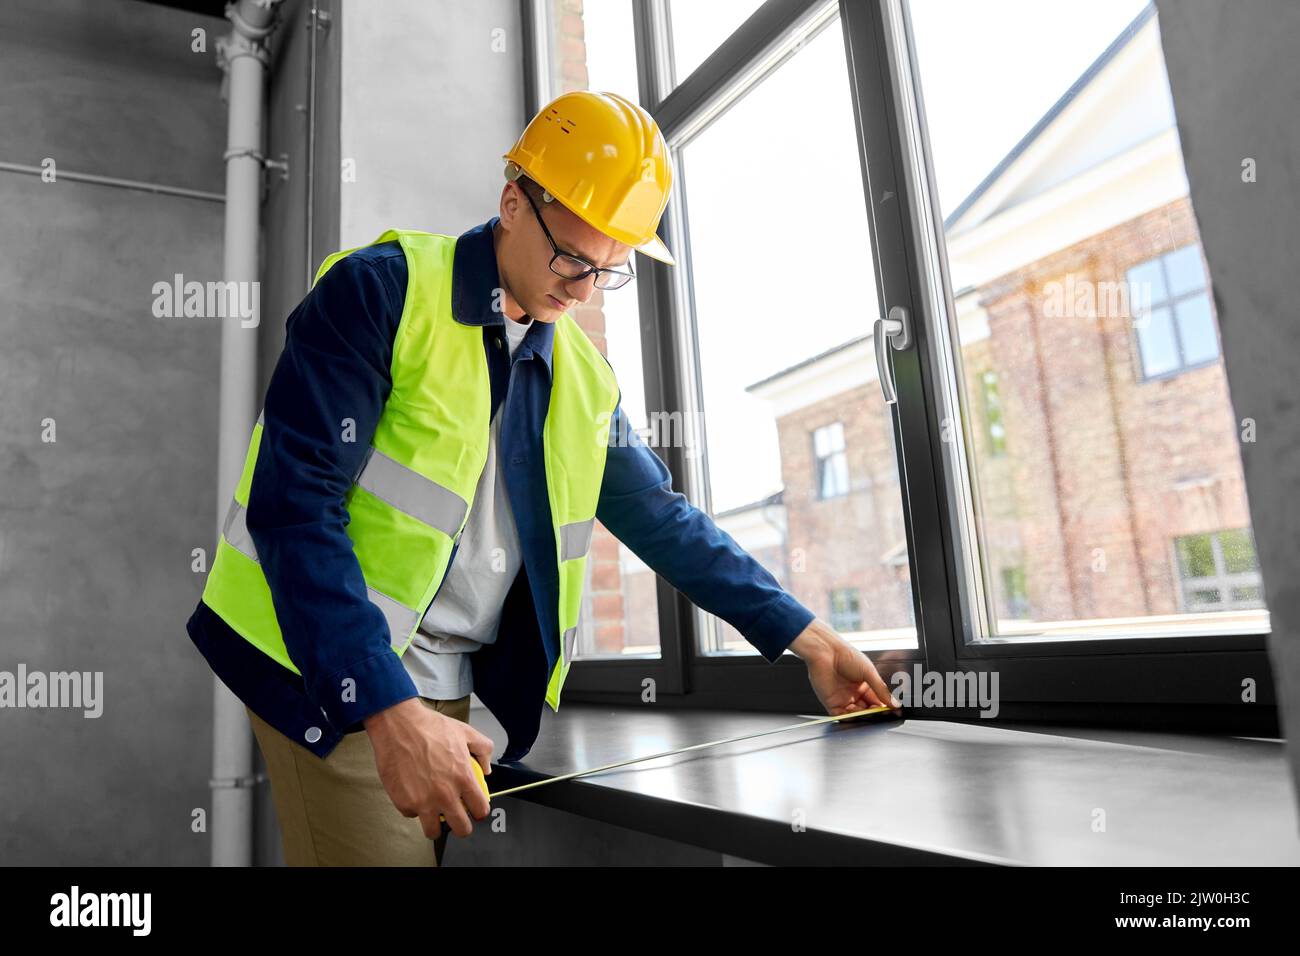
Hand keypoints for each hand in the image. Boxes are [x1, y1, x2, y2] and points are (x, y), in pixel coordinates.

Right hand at [363, 697, 494, 838]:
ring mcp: (423, 801)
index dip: (480, 812)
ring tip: (434, 812)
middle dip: (462, 826)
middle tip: (456, 816)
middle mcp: (445, 794)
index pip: (481, 810)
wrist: (398, 725)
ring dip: (436, 824)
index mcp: (463, 778)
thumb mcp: (465, 732)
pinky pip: (412, 815)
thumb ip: (483, 749)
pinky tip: (414, 792)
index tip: (475, 810)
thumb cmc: (429, 727)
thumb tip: (486, 769)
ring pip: (434, 832)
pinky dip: (414, 808)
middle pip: (461, 829)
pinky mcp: (403, 802)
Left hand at [788, 617, 901, 715]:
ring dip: (863, 716)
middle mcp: (854, 693)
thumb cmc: (846, 656)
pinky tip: (856, 714)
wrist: (826, 652)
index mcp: (864, 685)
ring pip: (856, 715)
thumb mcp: (869, 672)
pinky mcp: (831, 703)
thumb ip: (881, 690)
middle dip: (875, 713)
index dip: (885, 708)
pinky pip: (841, 716)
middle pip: (868, 710)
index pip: (877, 701)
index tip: (894, 713)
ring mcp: (843, 699)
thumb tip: (895, 703)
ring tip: (869, 712)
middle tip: (882, 714)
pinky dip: (849, 718)